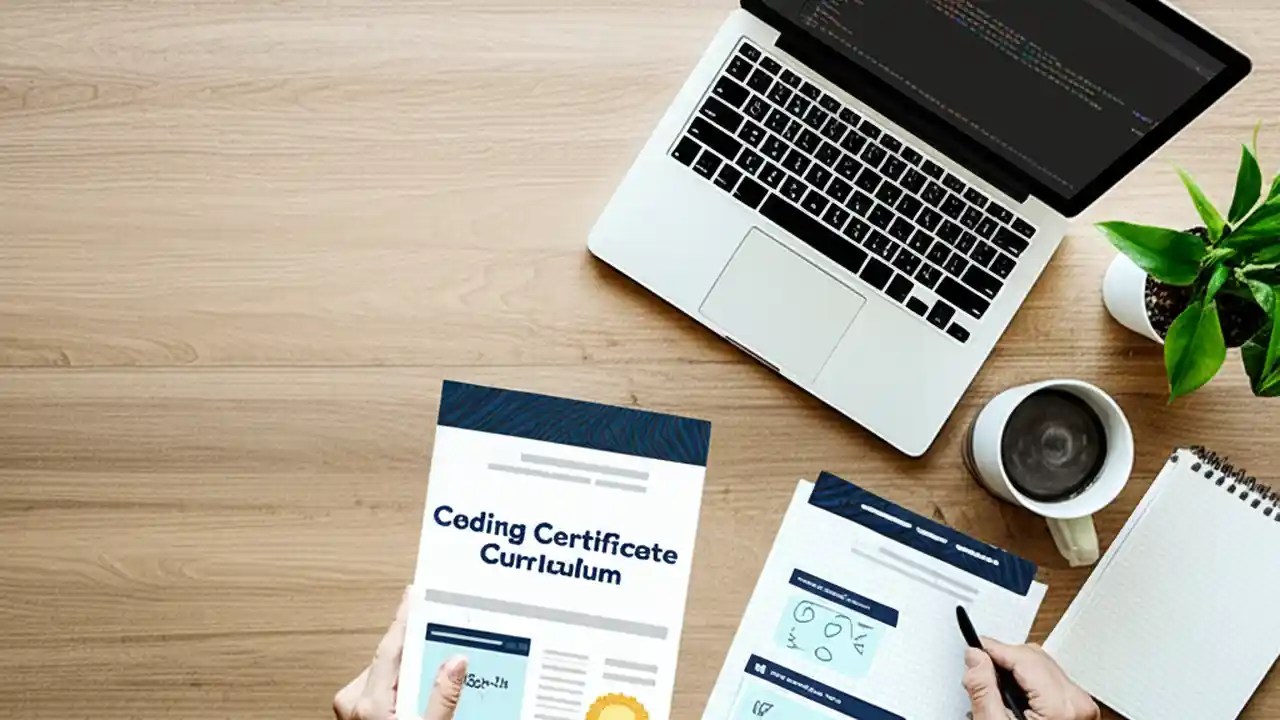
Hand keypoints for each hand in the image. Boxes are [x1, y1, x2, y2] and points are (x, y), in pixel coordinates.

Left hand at [333, 590, 468, 719]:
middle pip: (389, 657)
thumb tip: (457, 662)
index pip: (390, 648)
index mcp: (371, 704)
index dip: (404, 618)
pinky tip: (416, 686)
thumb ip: (444, 698)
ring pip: (383, 671)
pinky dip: (397, 681)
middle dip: (413, 643)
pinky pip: (377, 685)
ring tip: (433, 663)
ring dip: (406, 666)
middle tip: (436, 624)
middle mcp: (354, 702)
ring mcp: (349, 708)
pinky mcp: (351, 714)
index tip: (413, 593)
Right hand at [962, 639, 1098, 719]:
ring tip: (995, 690)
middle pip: (1033, 657)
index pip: (1022, 657)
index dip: (993, 649)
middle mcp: (1079, 702)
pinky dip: (1028, 682)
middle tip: (978, 672)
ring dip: (1015, 670)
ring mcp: (1081, 706)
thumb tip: (976, 659)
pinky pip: (1050, 680)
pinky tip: (1013, 698)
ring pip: (1041, 665)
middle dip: (1003, 659)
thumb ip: (984, 690)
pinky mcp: (1078, 709)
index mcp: (1062, 706)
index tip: (973, 648)